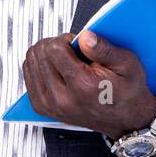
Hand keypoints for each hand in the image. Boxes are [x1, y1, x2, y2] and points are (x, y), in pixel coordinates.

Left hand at [22, 30, 155, 139]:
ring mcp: (49, 105)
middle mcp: (61, 98)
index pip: (53, 49)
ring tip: (65, 59)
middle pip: (38, 53)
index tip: (78, 44)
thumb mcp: (127, 64)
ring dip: (45, 54)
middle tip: (72, 50)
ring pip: (30, 62)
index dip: (65, 39)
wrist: (125, 120)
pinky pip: (28, 75)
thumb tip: (84, 36)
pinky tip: (56, 68)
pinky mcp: (42, 107)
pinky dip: (39, 66)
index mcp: (82, 86)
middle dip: (54, 44)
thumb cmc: (127, 91)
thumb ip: (104, 48)